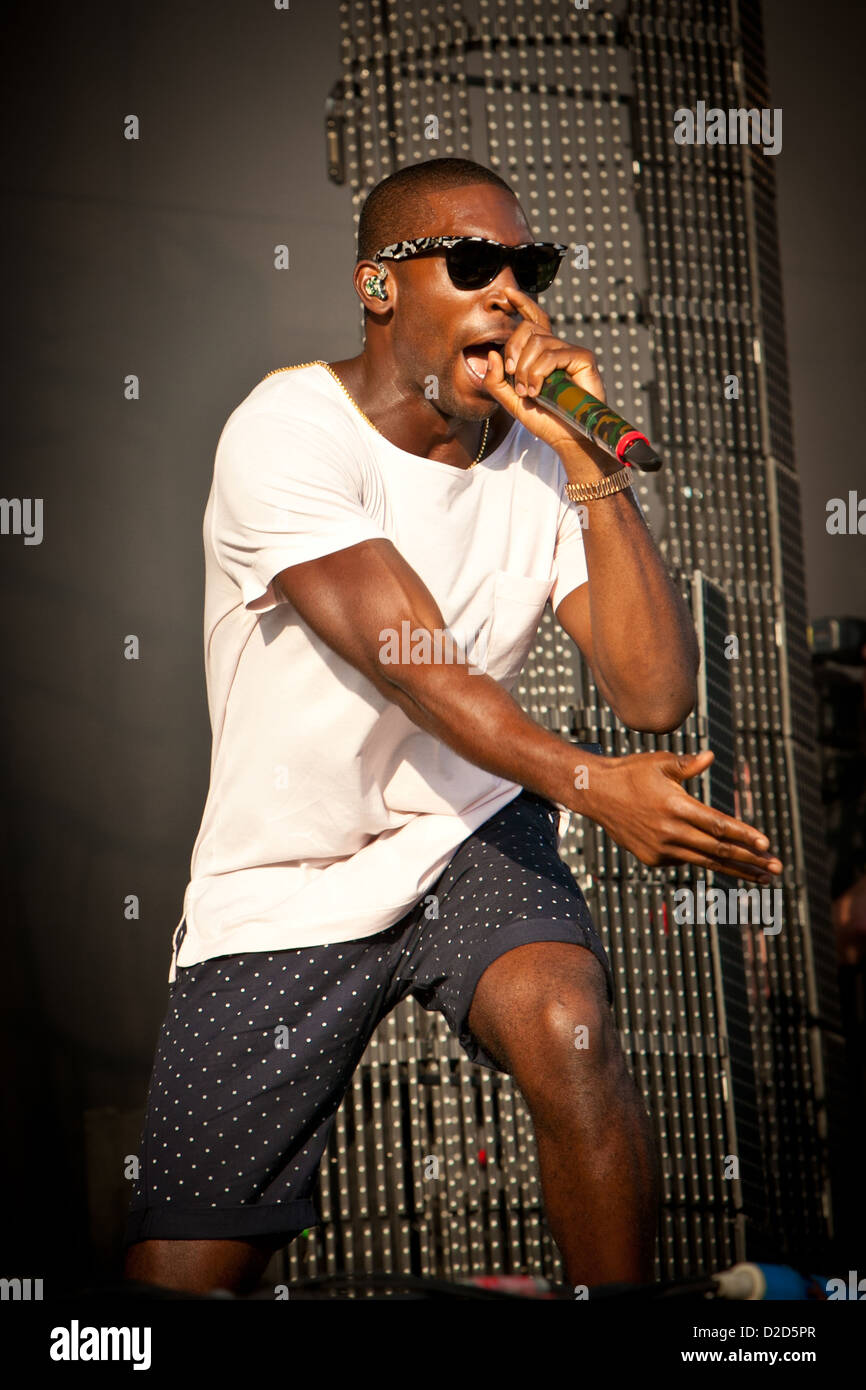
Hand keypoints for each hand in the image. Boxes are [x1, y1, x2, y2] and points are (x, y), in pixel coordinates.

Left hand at [481, 284, 611, 470]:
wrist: (567, 438)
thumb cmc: (544, 420)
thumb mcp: (511, 402)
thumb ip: (496, 381)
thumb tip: (491, 354)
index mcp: (541, 353)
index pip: (532, 319)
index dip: (522, 303)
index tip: (506, 295)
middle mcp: (557, 348)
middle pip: (529, 329)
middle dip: (513, 351)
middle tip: (514, 376)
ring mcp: (571, 351)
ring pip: (538, 343)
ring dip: (526, 370)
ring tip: (528, 392)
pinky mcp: (583, 359)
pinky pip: (553, 354)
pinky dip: (539, 373)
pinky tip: (537, 391)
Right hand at [578, 748, 783, 882]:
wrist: (595, 793)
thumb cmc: (631, 773)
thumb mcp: (660, 763)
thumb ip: (688, 765)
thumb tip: (710, 758)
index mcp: (676, 806)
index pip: (718, 824)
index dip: (744, 835)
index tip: (766, 844)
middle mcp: (670, 831)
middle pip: (718, 849)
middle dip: (751, 860)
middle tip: (776, 867)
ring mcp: (661, 849)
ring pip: (706, 861)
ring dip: (737, 869)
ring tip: (762, 877)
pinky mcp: (653, 858)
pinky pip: (686, 860)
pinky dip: (705, 860)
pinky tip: (723, 860)